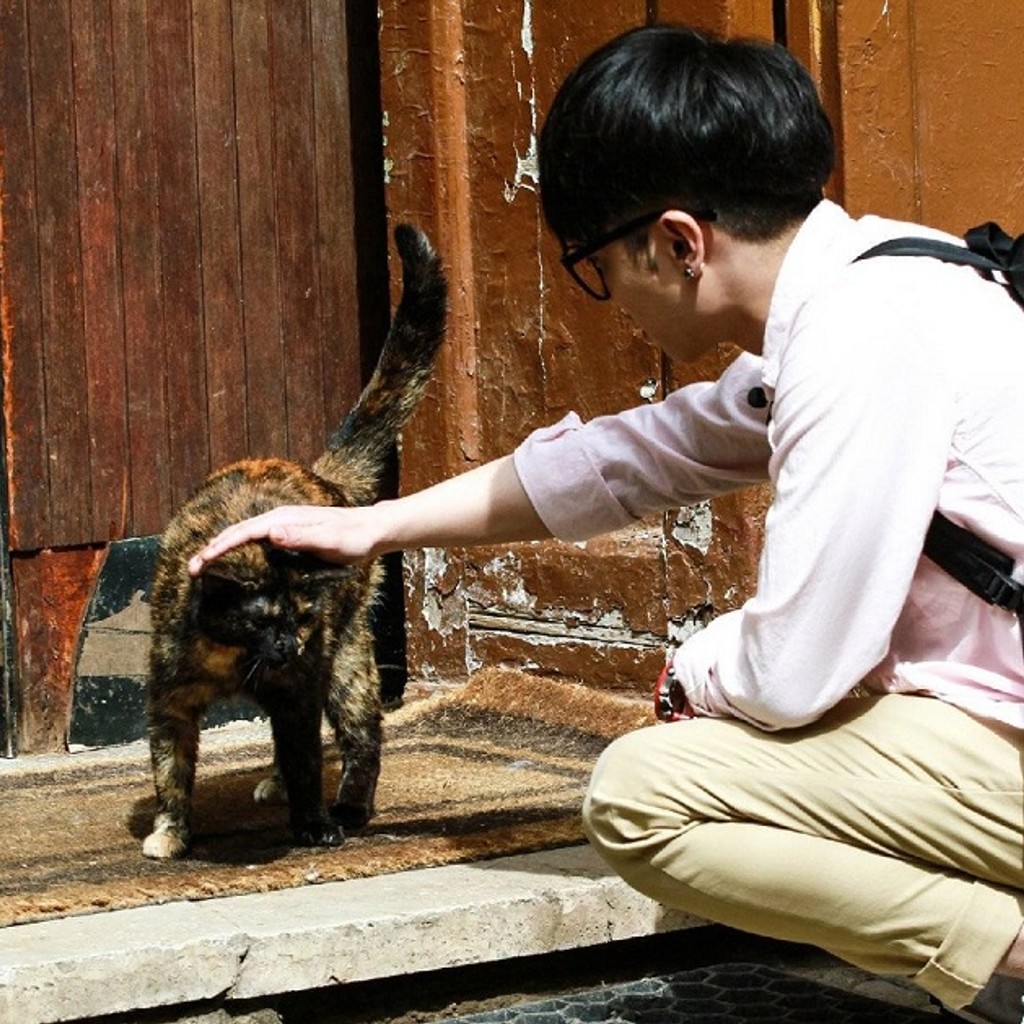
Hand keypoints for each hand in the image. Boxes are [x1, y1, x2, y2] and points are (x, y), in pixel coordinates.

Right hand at [187, 505, 378, 576]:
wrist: (372, 530)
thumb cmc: (354, 539)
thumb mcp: (331, 541)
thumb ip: (302, 537)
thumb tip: (271, 532)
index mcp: (284, 520)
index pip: (243, 533)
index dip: (219, 548)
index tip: (200, 563)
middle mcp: (280, 518)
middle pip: (238, 532)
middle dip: (212, 549)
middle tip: (191, 570)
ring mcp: (284, 524)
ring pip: (244, 534)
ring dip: (221, 548)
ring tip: (203, 565)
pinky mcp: (289, 532)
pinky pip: (256, 539)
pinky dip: (238, 548)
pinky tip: (234, 559)